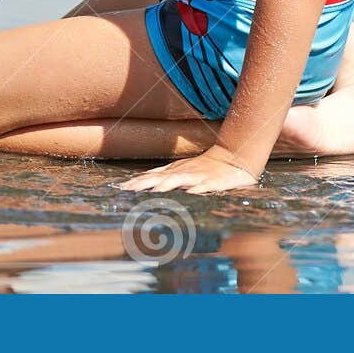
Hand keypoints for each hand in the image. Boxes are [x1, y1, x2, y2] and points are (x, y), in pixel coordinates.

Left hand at [114, 145, 259, 193]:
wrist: (233, 158)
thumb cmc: (204, 167)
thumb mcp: (181, 170)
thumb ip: (163, 176)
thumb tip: (140, 182)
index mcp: (174, 171)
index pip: (152, 176)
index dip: (137, 182)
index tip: (121, 189)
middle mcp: (183, 172)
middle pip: (160, 177)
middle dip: (145, 183)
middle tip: (129, 190)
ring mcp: (198, 177)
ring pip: (180, 179)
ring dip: (167, 185)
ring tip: (154, 192)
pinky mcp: (214, 182)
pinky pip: (205, 186)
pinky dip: (198, 189)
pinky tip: (191, 194)